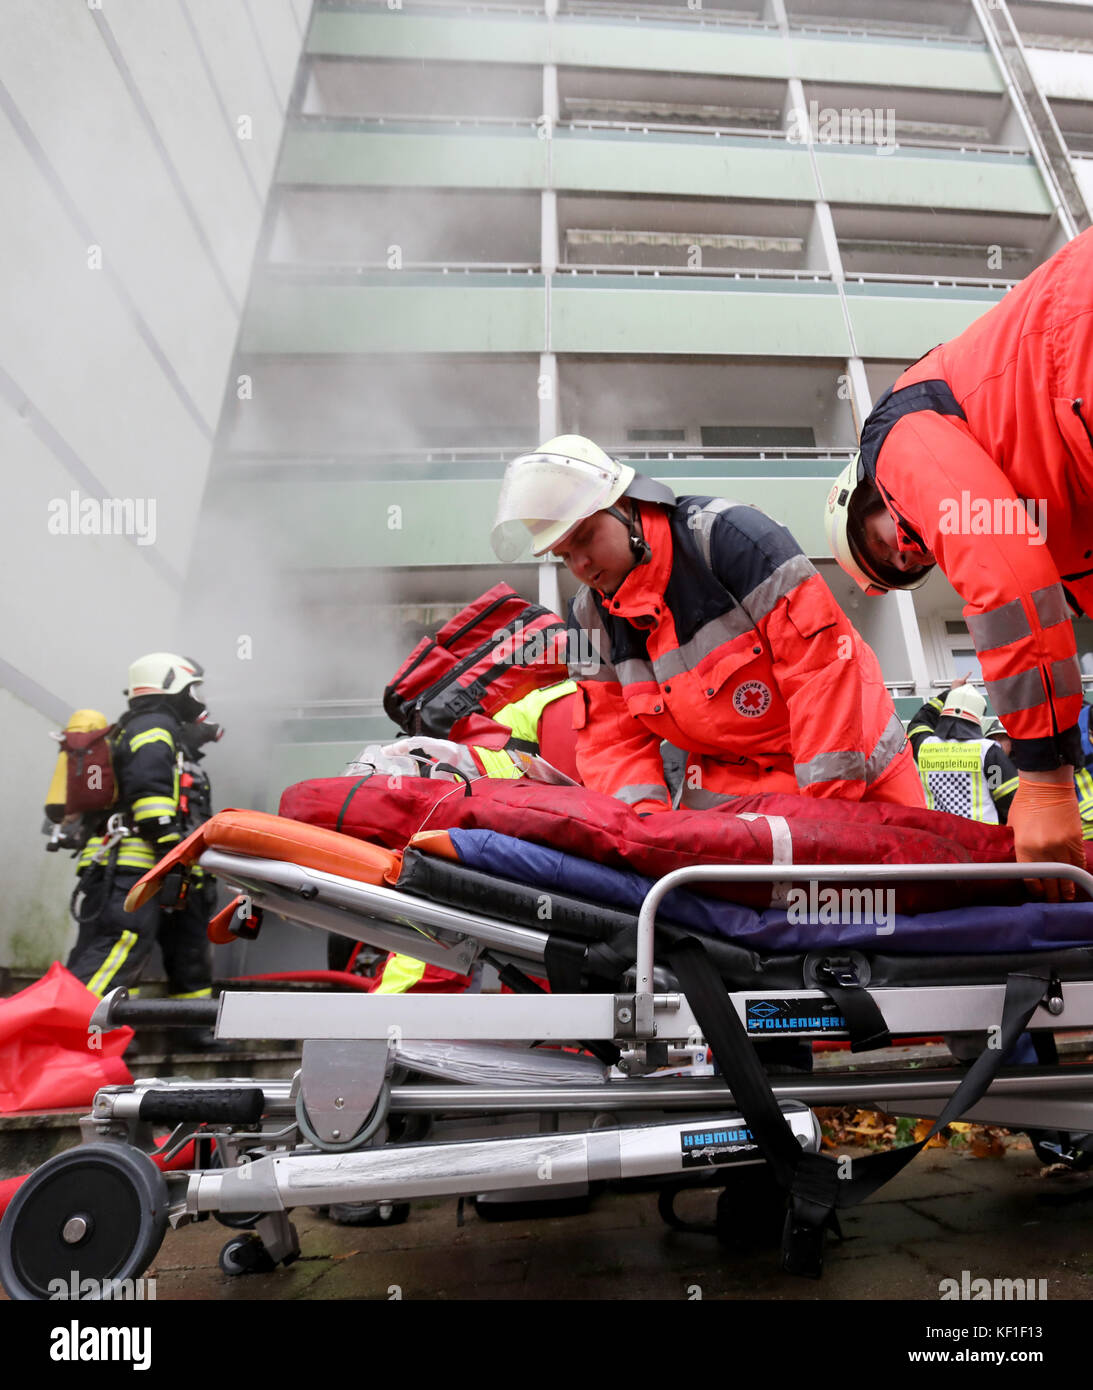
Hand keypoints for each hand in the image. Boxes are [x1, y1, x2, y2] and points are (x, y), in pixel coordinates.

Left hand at [1007, 771, 1083, 901]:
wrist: (1046, 785)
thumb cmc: (1026, 802)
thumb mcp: (1013, 826)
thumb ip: (1018, 845)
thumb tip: (1021, 860)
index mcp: (1024, 847)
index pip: (1030, 877)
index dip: (1035, 889)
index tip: (1038, 893)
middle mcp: (1043, 850)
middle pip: (1049, 880)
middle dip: (1052, 893)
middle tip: (1054, 901)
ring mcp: (1061, 845)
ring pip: (1066, 874)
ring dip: (1067, 887)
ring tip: (1067, 896)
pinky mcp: (1075, 839)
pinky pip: (1078, 861)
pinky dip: (1077, 871)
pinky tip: (1077, 879)